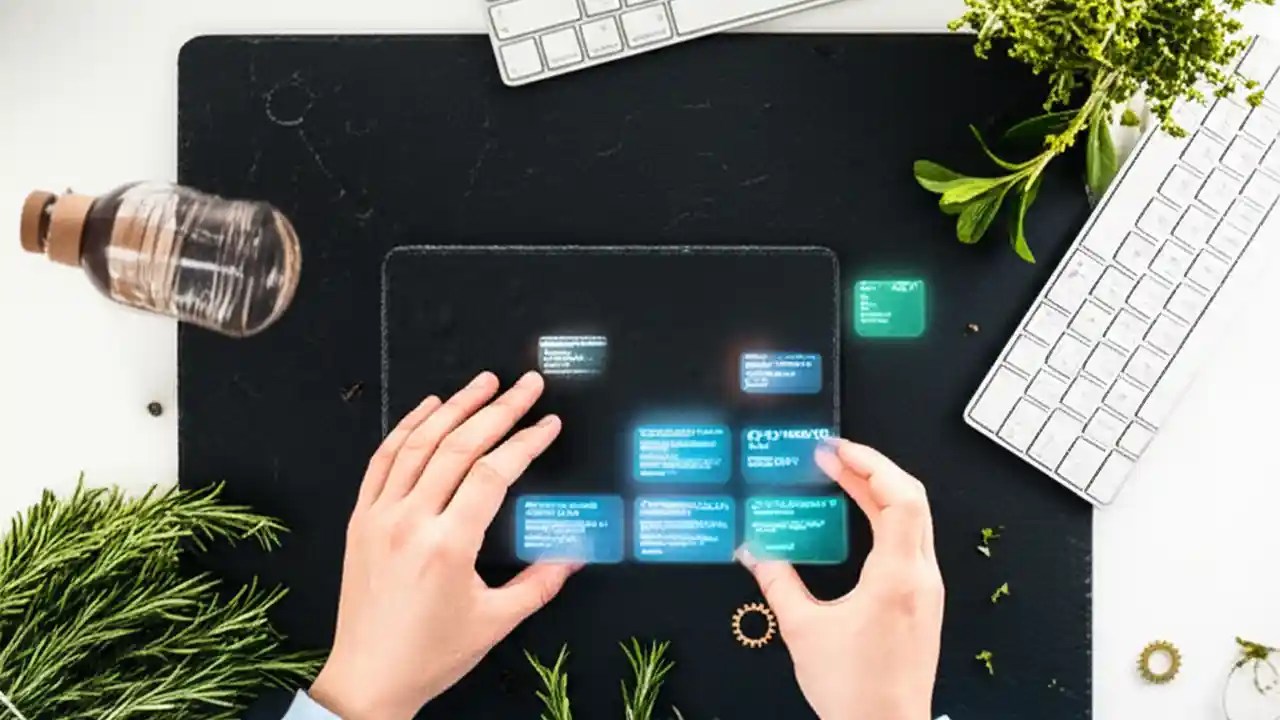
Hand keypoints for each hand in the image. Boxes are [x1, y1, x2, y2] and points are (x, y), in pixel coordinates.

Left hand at [310, 371, 577, 719]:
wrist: (369, 678)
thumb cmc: (430, 656)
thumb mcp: (496, 622)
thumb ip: (540, 583)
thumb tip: (575, 553)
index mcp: (448, 546)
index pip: (493, 474)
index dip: (525, 442)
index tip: (548, 423)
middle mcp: (410, 522)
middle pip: (458, 447)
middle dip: (498, 409)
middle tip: (526, 385)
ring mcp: (380, 517)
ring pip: (419, 444)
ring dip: (454, 407)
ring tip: (483, 383)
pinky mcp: (360, 520)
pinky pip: (382, 460)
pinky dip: (405, 428)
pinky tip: (427, 408)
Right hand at [739, 440, 943, 719]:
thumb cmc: (856, 691)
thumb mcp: (803, 631)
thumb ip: (778, 583)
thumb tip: (755, 552)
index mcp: (898, 577)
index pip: (901, 498)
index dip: (872, 464)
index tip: (838, 452)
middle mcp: (921, 578)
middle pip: (911, 501)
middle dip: (872, 470)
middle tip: (834, 457)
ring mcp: (925, 591)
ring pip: (913, 521)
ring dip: (879, 494)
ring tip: (842, 479)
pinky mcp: (921, 603)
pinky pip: (910, 544)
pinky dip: (885, 520)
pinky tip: (858, 519)